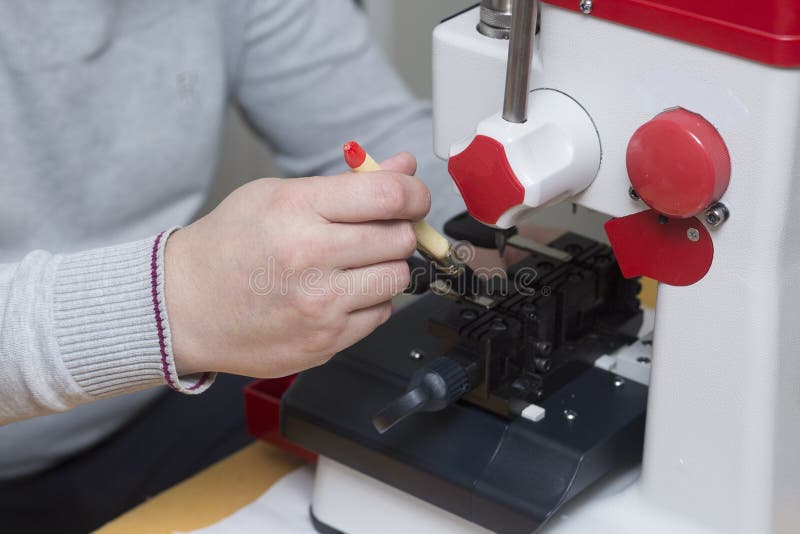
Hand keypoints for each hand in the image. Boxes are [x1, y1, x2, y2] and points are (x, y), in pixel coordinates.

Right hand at [165, 153, 428, 377]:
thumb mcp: (276, 194)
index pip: (389, 195)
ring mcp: (319, 305)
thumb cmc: (228, 246)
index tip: (413, 198)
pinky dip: (369, 302)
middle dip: (396, 231)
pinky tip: (338, 294)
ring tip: (352, 265)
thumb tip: (402, 166)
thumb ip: (347, 183)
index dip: (414, 194)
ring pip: (397, 279)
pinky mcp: (325, 341)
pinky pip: (380, 315)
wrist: (184, 307)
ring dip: (385, 268)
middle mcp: (310, 257)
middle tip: (375, 232)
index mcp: (297, 210)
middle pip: (400, 238)